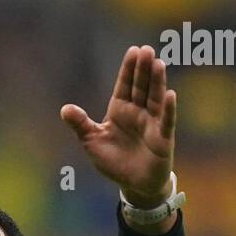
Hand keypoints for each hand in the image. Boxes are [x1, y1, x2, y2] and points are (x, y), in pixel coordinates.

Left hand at [60, 45, 176, 204]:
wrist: (134, 184)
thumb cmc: (114, 161)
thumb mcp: (92, 141)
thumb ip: (81, 124)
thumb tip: (64, 109)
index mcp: (120, 110)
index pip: (125, 85)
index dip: (129, 69)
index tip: (133, 51)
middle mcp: (138, 112)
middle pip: (141, 87)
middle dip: (143, 70)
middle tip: (147, 51)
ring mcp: (152, 124)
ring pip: (155, 99)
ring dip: (157, 82)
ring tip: (158, 64)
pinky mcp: (163, 139)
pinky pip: (166, 122)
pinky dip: (169, 109)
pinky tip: (170, 95)